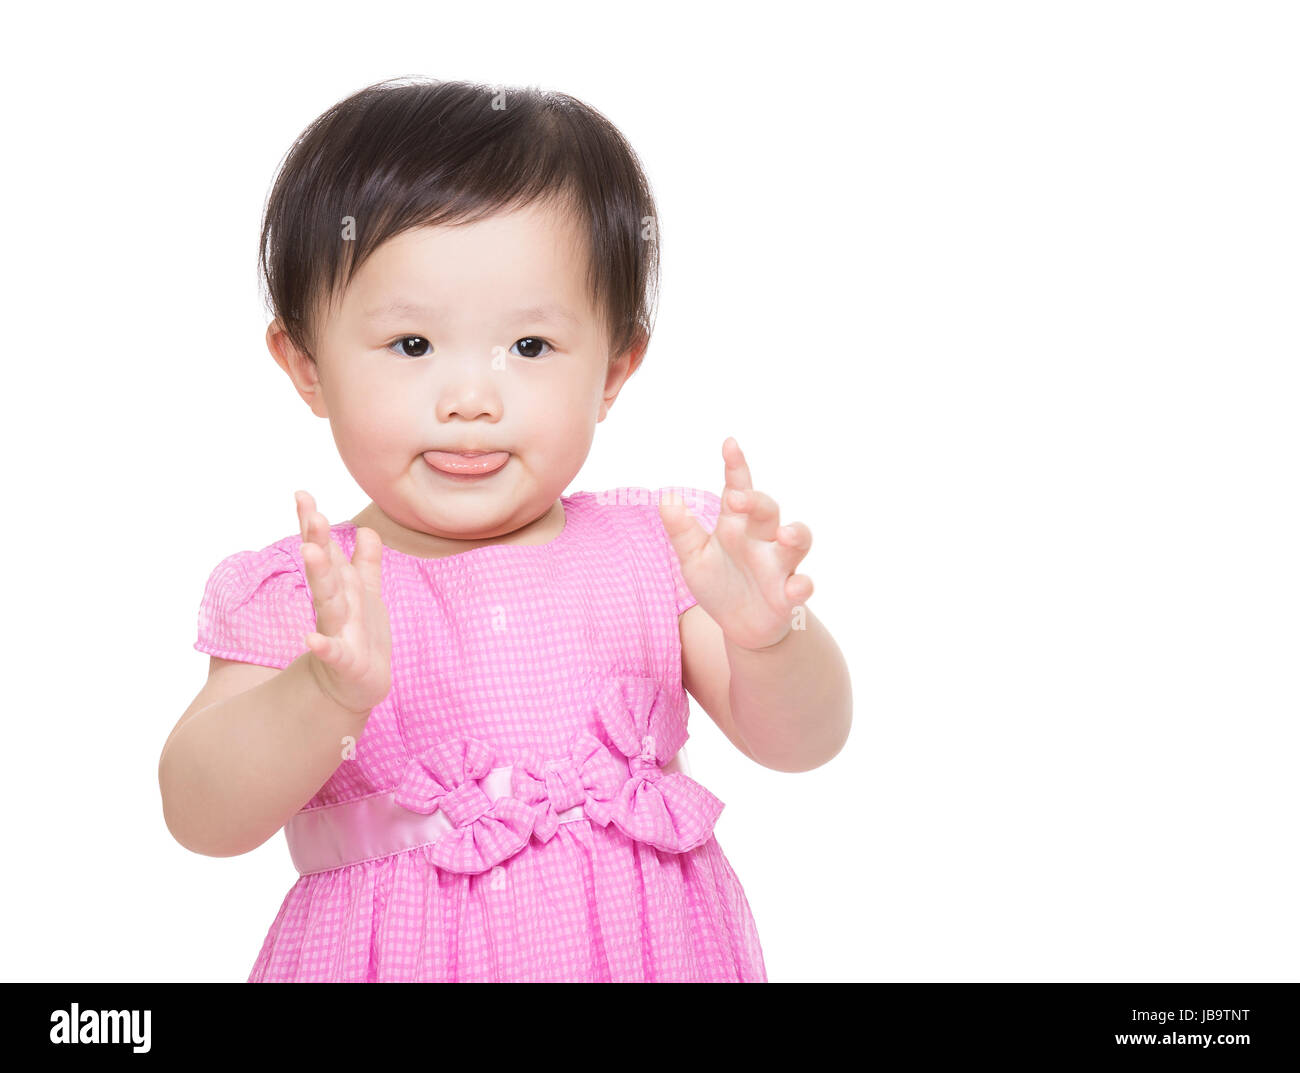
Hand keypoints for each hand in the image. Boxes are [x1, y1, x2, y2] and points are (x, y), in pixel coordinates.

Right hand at [295, 490, 391, 715]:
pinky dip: (323, 645)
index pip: (324, 551)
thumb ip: (365, 563)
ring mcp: (337, 632)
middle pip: (324, 569)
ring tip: (310, 551)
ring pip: (329, 601)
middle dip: (317, 541)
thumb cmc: (361, 636)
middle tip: (312, 513)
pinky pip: (334, 652)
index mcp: (340, 588)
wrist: (356, 687)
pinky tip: (310, 639)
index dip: (313, 524)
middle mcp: (334, 606)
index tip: (302, 494)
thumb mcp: (367, 595)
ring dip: (320, 576)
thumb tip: (366, 529)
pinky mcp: (345, 662)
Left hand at [659, 437, 812, 650]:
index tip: (729, 444)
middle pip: (768, 510)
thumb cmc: (719, 584)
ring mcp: (779, 565)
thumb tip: (666, 497)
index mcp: (736, 526)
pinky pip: (802, 585)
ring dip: (796, 534)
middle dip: (757, 501)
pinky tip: (793, 588)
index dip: (735, 467)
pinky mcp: (789, 594)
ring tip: (786, 535)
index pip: (738, 489)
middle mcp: (762, 539)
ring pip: (798, 540)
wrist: (740, 627)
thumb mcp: (693, 558)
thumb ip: (681, 531)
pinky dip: (801, 586)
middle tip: (738, 498)